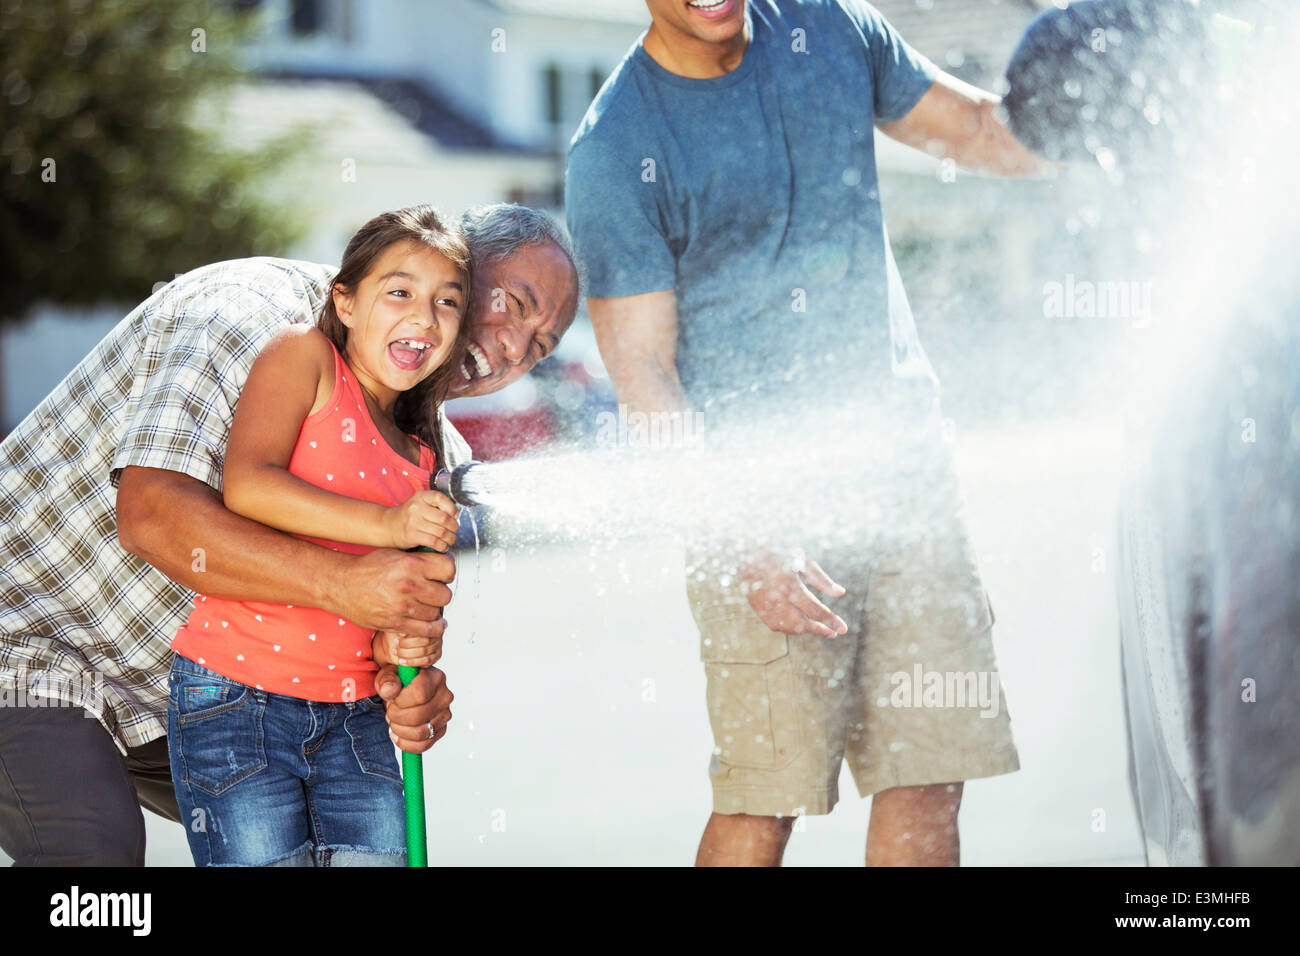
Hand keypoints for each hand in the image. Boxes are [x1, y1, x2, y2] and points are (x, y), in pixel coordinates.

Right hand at [335, 548, 455, 637]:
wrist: (341, 584)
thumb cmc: (368, 568)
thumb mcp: (395, 554)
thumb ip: (420, 559)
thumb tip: (445, 562)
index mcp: (410, 564)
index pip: (447, 569)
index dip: (447, 572)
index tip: (442, 575)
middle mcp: (408, 584)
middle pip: (445, 594)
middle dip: (440, 593)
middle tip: (432, 592)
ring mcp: (402, 606)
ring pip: (436, 613)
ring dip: (433, 610)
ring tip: (424, 605)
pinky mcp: (395, 623)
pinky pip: (426, 631)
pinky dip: (433, 629)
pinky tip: (433, 623)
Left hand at [372, 624, 444, 668]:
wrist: (406, 640)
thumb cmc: (404, 629)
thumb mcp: (405, 623)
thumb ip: (406, 625)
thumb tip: (401, 632)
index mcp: (433, 619)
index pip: (425, 626)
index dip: (412, 631)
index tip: (399, 633)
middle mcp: (439, 631)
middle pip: (425, 639)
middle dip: (408, 643)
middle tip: (395, 643)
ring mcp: (439, 644)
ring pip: (424, 651)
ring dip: (407, 653)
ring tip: (395, 652)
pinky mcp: (437, 656)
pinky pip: (426, 661)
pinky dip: (412, 662)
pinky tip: (401, 661)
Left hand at [374, 664, 452, 753]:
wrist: (404, 690)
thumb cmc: (398, 680)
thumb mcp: (388, 673)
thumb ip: (387, 680)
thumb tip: (389, 690)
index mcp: (435, 677)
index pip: (420, 694)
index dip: (401, 702)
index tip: (392, 700)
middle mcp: (445, 696)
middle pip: (418, 716)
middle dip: (396, 717)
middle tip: (390, 711)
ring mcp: (445, 714)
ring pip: (420, 733)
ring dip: (399, 730)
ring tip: (394, 720)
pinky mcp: (441, 730)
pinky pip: (424, 745)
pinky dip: (406, 744)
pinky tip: (397, 734)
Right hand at [382, 489, 458, 551]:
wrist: (388, 525)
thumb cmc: (408, 515)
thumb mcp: (420, 503)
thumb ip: (436, 505)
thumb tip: (455, 515)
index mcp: (420, 497)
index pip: (440, 497)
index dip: (451, 507)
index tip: (455, 515)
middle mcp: (416, 508)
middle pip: (444, 518)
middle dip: (454, 526)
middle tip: (454, 529)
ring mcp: (413, 522)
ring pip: (441, 532)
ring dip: (450, 538)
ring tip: (451, 539)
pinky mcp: (412, 536)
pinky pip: (434, 542)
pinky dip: (442, 546)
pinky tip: (443, 546)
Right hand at [738, 548, 848, 637]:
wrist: (745, 548)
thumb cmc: (778, 551)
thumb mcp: (802, 559)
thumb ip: (821, 579)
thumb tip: (840, 593)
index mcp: (789, 584)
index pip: (815, 610)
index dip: (831, 621)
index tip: (843, 628)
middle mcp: (776, 597)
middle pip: (802, 623)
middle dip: (820, 630)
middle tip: (833, 632)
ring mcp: (764, 604)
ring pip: (788, 627)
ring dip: (805, 631)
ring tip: (818, 629)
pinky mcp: (756, 606)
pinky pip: (773, 625)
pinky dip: (788, 629)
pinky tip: (798, 626)